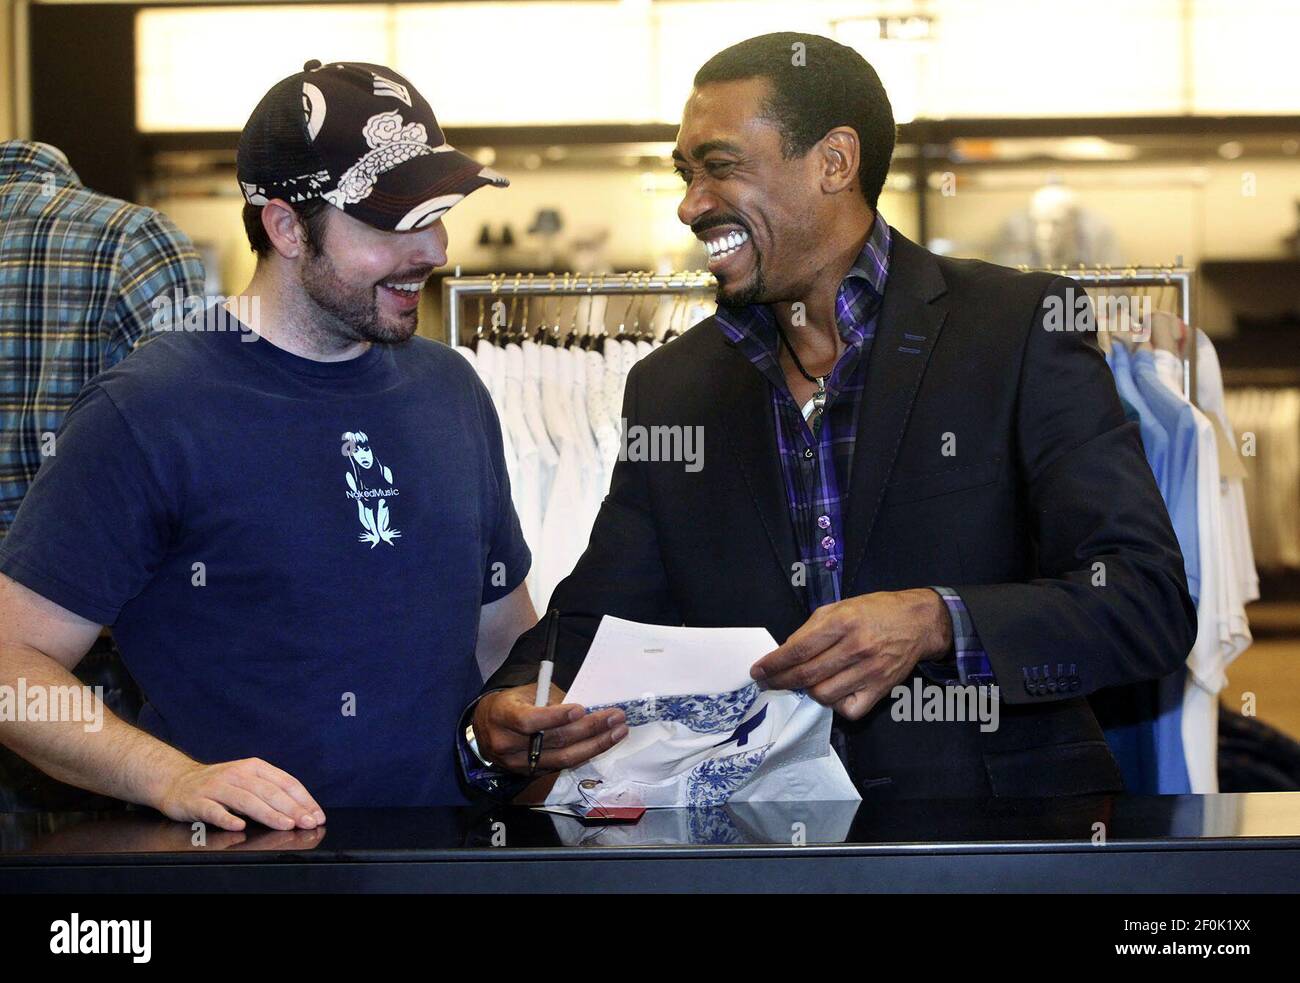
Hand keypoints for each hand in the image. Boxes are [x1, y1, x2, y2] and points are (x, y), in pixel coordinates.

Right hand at [155, 757, 325, 831]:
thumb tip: (302, 810)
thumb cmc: (220, 785)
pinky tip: (240, 827)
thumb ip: (270, 791)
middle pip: (269, 792)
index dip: (303, 799)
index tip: (316, 815)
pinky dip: (227, 818)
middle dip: (292, 808)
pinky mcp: (198, 801)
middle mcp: (238, 774)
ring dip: (269, 813)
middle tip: (308, 823)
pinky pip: (214, 810)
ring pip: (247, 800)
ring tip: (286, 825)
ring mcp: (217, 787)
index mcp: (255, 767)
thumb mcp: (247, 780)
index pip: (285, 782)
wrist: (176, 780)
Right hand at [473, 683, 626, 774]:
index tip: (581, 709)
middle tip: (615, 717)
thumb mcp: (524, 693)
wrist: (486, 729)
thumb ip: (550, 700)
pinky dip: (585, 753)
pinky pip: (562, 765)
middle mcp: (507, 744)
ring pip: (562, 758)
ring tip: (618, 732)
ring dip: (595, 745)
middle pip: (552, 740)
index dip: (554, 717)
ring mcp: (519, 763)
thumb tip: (586, 706)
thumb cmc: (510, 704)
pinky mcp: (531, 773)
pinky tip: (603, 743)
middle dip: (589, 728)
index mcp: (502, 717)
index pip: (528, 721)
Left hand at [750, 589, 952, 719]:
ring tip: (805, 683)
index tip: (758, 671)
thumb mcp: (840, 607)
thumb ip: (811, 628)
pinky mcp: (881, 689)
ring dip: (808, 691)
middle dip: (780, 681)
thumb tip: (786, 651)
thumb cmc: (875, 611)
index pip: (798, 650)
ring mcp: (869, 671)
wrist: (917, 622)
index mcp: (842, 623)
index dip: (774, 664)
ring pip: (824, 694)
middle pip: (807, 675)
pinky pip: (849, 709)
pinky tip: (833, 692)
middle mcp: (856, 647)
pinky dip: (835, 705)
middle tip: (767, 683)